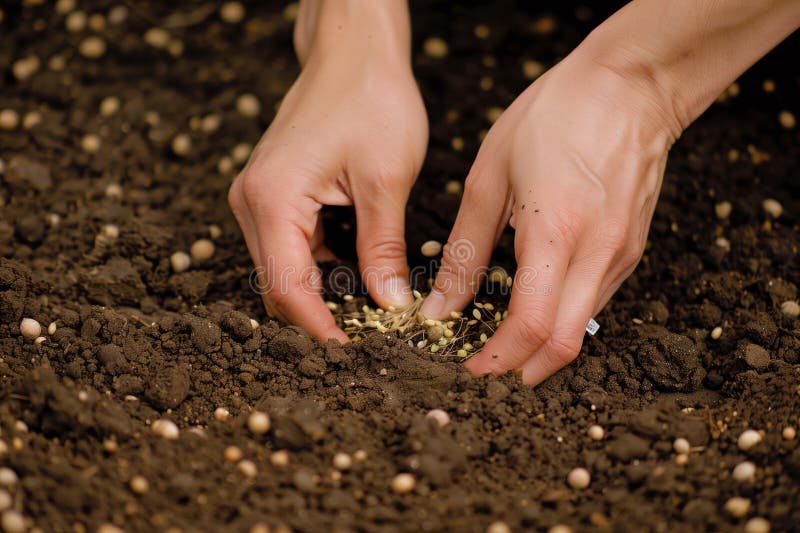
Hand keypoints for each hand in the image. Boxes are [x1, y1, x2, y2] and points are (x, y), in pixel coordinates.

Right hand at [228, 2, 426, 341]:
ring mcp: (258, 199)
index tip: (353, 358)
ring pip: (282, 272)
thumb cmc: (370, 98)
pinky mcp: (273, 196)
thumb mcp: (384, 178)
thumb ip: (383, 247)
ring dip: (320, 298)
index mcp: (272, 198)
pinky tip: (356, 281)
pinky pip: (290, 250)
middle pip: (278, 286)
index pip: (288, 287)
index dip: (320, 330)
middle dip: (319, 320)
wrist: (352, 51)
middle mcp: (252, 202)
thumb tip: (390, 305)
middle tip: (368, 344)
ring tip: (367, 319)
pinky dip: (320, 272)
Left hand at [421, 52, 680, 384]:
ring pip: (580, 328)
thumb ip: (465, 251)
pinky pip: (593, 302)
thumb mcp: (491, 178)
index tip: (468, 368)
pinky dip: (559, 318)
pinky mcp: (629, 250)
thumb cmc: (553, 118)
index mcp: (556, 232)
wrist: (631, 87)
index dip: (497, 360)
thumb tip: (439, 308)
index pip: (531, 325)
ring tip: (498, 339)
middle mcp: (598, 254)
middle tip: (482, 367)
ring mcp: (621, 255)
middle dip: (520, 369)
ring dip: (539, 347)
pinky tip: (531, 304)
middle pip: (563, 345)